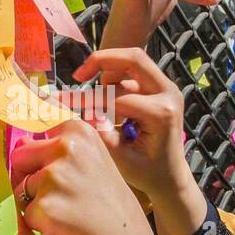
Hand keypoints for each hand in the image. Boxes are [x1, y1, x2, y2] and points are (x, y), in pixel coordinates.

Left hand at [11, 120, 158, 234]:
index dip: (42, 159)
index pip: (37, 136)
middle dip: (30, 179)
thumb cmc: (109, 209)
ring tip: (69, 214)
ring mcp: (54, 177)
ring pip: (21, 188)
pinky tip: (65, 228)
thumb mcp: (92, 165)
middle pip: (20, 158)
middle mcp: (66, 147)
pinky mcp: (44, 206)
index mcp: (80, 132)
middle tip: (61, 198)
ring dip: (37, 203)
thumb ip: (59, 152)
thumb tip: (20, 144)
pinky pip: (26, 213)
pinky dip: (39, 224)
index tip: (61, 175)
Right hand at [73, 48, 207, 234]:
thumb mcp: (123, 162)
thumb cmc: (148, 173)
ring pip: (133, 61)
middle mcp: (168, 94)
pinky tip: (110, 102)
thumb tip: (85, 117)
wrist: (171, 175)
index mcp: (161, 113)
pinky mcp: (162, 87)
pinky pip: (135, 70)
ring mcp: (167, 88)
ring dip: (109, 71)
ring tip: (97, 100)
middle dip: (101, 61)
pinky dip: (116, 77)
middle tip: (77, 76)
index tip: (63, 101)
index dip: (88, 99)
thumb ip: (104, 138)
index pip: (118, 96)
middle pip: (133, 59)